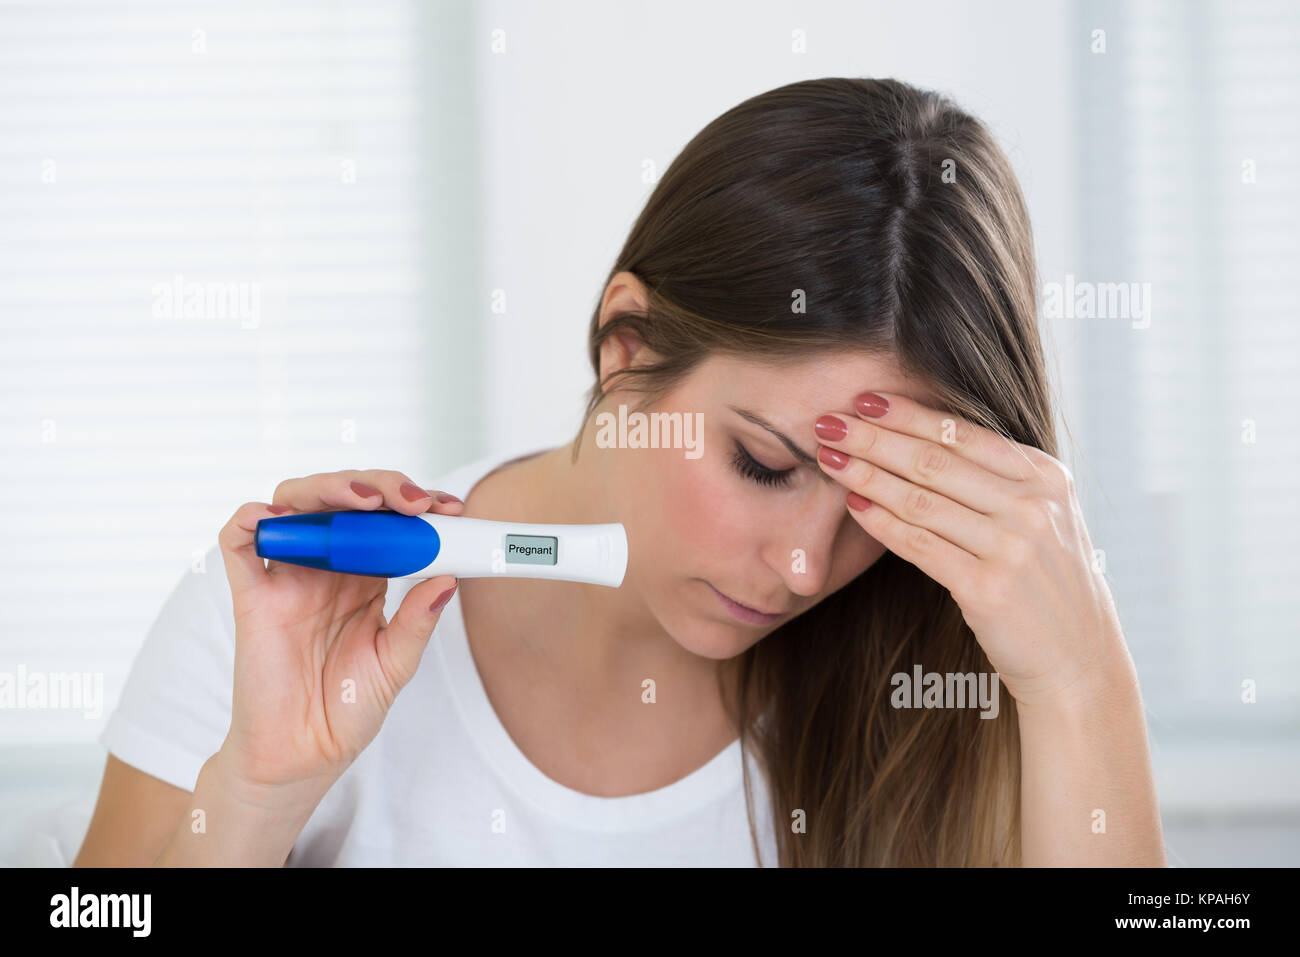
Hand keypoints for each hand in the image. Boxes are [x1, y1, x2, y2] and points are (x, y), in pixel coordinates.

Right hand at [217, 469, 462, 791]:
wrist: (304, 755)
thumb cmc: (349, 707)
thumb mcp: (396, 663)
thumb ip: (417, 621)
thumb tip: (449, 579)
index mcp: (364, 575)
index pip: (387, 519)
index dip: (415, 504)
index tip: (450, 508)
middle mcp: (326, 566)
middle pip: (343, 500)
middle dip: (381, 485)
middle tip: (413, 501)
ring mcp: (288, 577)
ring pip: (295, 505)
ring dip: (328, 489)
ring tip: (365, 500)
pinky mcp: (253, 597)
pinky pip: (238, 545)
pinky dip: (250, 521)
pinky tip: (276, 517)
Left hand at [813, 392, 1129, 709]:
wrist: (1079, 660)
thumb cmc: (1046, 585)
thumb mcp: (1042, 518)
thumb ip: (997, 480)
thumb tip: (922, 437)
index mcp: (1045, 476)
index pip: (962, 433)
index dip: (907, 413)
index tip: (863, 398)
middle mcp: (1033, 505)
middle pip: (934, 460)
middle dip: (873, 438)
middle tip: (828, 421)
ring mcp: (1013, 547)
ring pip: (920, 499)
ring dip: (866, 476)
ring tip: (828, 458)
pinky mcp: (988, 589)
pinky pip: (919, 546)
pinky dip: (881, 524)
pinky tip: (853, 508)